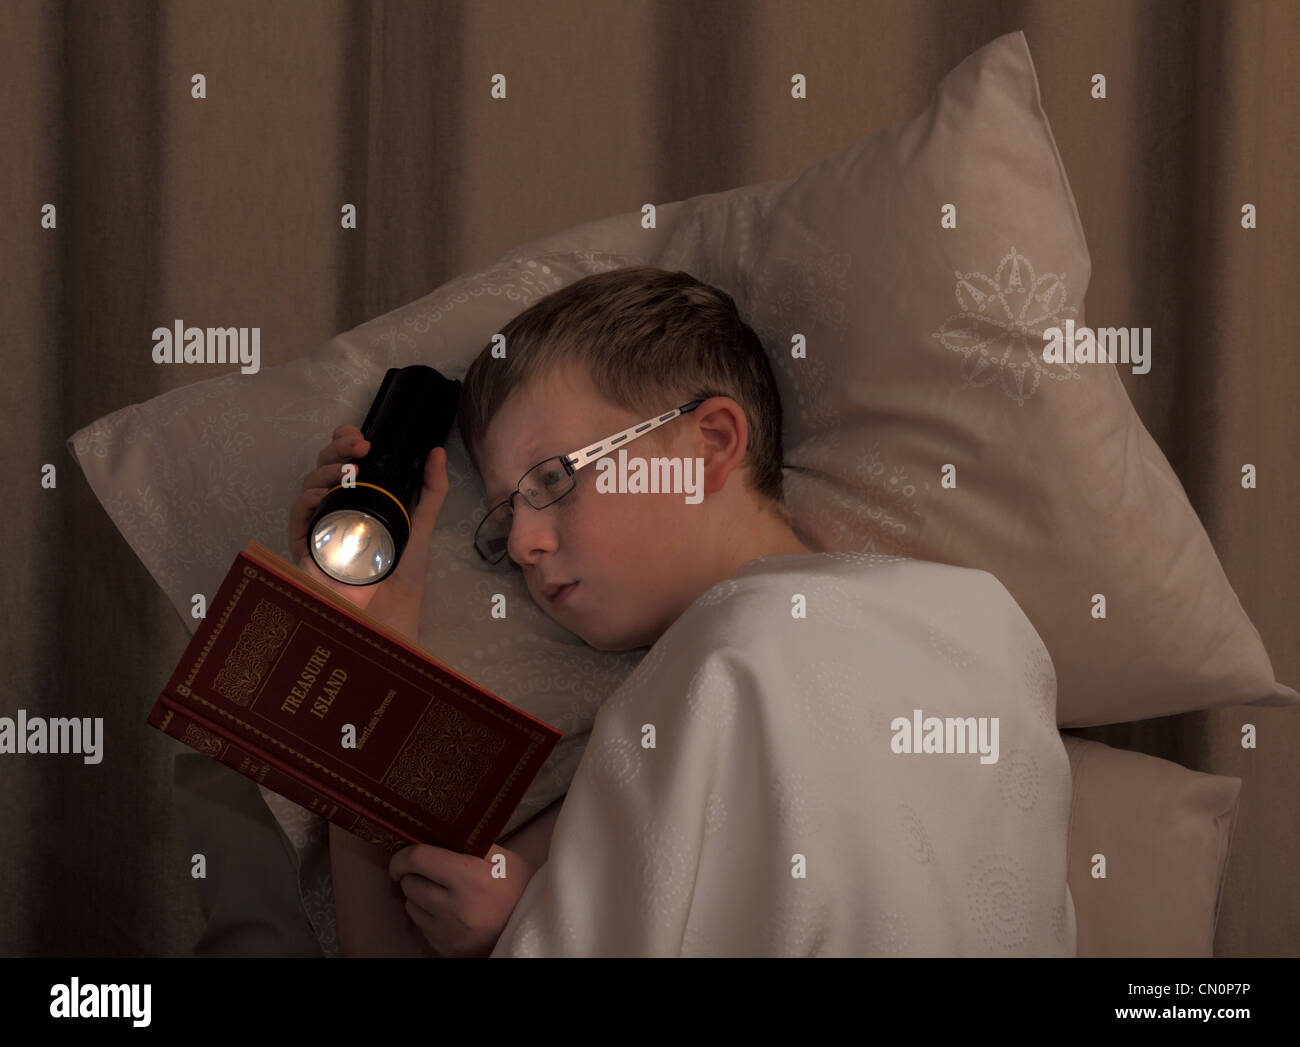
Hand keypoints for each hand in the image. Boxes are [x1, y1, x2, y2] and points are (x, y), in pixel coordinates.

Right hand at [289, 423, 448, 639]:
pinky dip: (307, 501)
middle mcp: (336, 510)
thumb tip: (437, 452)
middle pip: (325, 469)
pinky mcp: (305, 549)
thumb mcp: (420, 528)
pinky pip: (298, 518)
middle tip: (359, 445)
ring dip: (325, 471)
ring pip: (309, 487)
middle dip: (336, 449)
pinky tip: (324, 494)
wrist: (388, 617)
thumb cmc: (401, 576)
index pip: (345, 463)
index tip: (362, 436)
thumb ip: (431, 491)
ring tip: (350, 470)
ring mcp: (319, 528)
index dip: (345, 443)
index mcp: (360, 501)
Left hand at [389, 842, 536, 957]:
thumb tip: (435, 832)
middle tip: (428, 872)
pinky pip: (421, 927)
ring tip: (440, 892)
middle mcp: (456, 907)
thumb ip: (469, 843)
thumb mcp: (502, 857)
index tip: (402, 856)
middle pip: (410, 884)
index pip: (419, 859)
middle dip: (414, 875)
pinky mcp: (446, 949)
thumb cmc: (518, 888)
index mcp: (471, 877)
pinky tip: (446, 911)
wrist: (533, 928)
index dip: (403, 855)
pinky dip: (428, 916)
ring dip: (419, 896)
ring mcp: (450, 932)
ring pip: (411, 906)